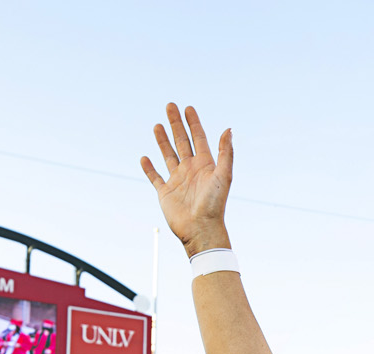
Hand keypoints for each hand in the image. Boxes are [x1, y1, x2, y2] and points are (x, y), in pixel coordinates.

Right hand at [141, 103, 233, 256]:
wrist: (201, 228)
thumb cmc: (214, 204)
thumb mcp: (223, 175)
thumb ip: (225, 152)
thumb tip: (228, 129)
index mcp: (205, 165)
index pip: (198, 138)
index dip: (193, 123)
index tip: (188, 108)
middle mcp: (190, 170)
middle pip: (182, 142)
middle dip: (176, 124)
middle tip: (170, 106)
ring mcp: (177, 181)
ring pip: (168, 155)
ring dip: (162, 140)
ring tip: (157, 125)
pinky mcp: (165, 193)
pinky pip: (155, 178)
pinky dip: (149, 168)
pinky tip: (144, 157)